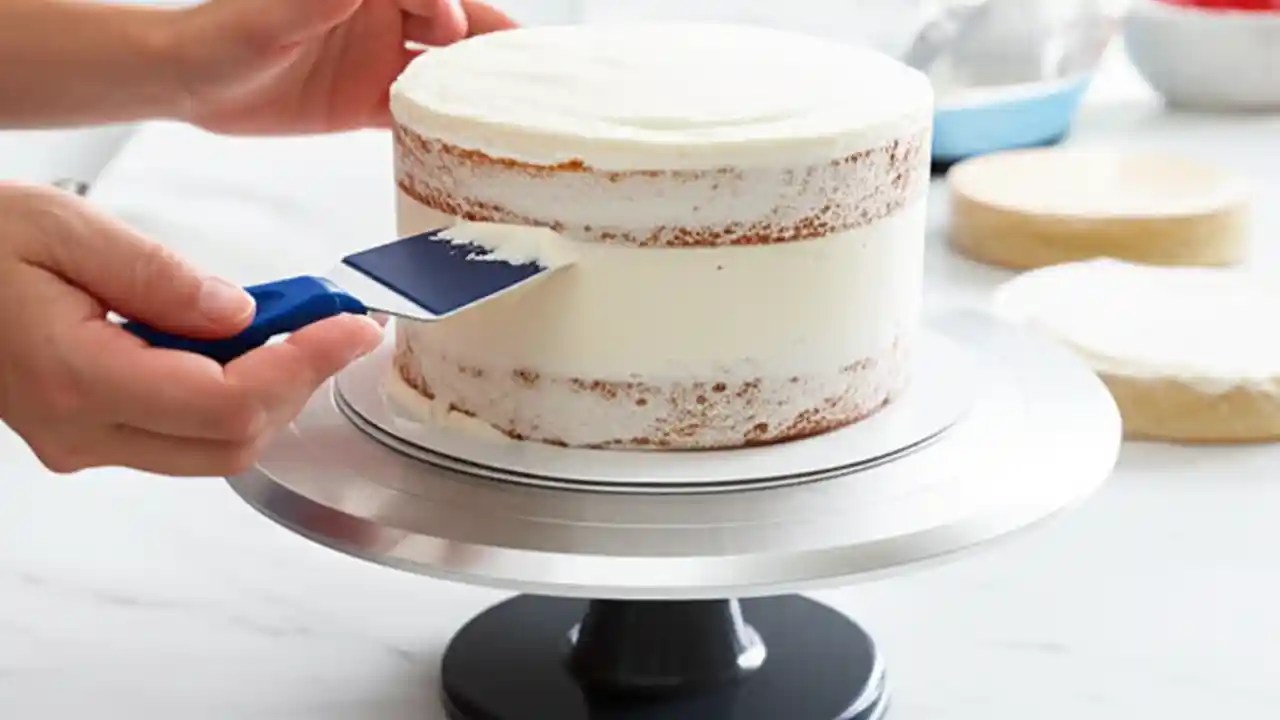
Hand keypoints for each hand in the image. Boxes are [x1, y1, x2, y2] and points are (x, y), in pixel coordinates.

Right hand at [0, 183, 383, 476]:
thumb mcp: (63, 229)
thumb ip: (159, 277)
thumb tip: (242, 315)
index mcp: (74, 379)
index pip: (226, 402)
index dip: (304, 365)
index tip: (352, 325)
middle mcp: (81, 431)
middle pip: (232, 440)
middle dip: (300, 381)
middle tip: (335, 322)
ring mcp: (86, 443)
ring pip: (216, 448)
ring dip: (272, 391)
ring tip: (297, 324)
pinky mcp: (93, 436)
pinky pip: (186, 435)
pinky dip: (234, 394)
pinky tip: (246, 343)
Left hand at [172, 0, 516, 133]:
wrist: (190, 82)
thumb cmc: (222, 34)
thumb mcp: (272, 17)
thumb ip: (321, 2)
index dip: (447, 7)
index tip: (450, 29)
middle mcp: (380, 17)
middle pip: (450, 27)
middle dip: (487, 44)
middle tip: (523, 70)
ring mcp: (377, 61)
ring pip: (441, 71)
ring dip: (473, 89)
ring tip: (513, 112)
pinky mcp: (366, 103)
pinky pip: (416, 114)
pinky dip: (441, 129)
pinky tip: (465, 146)